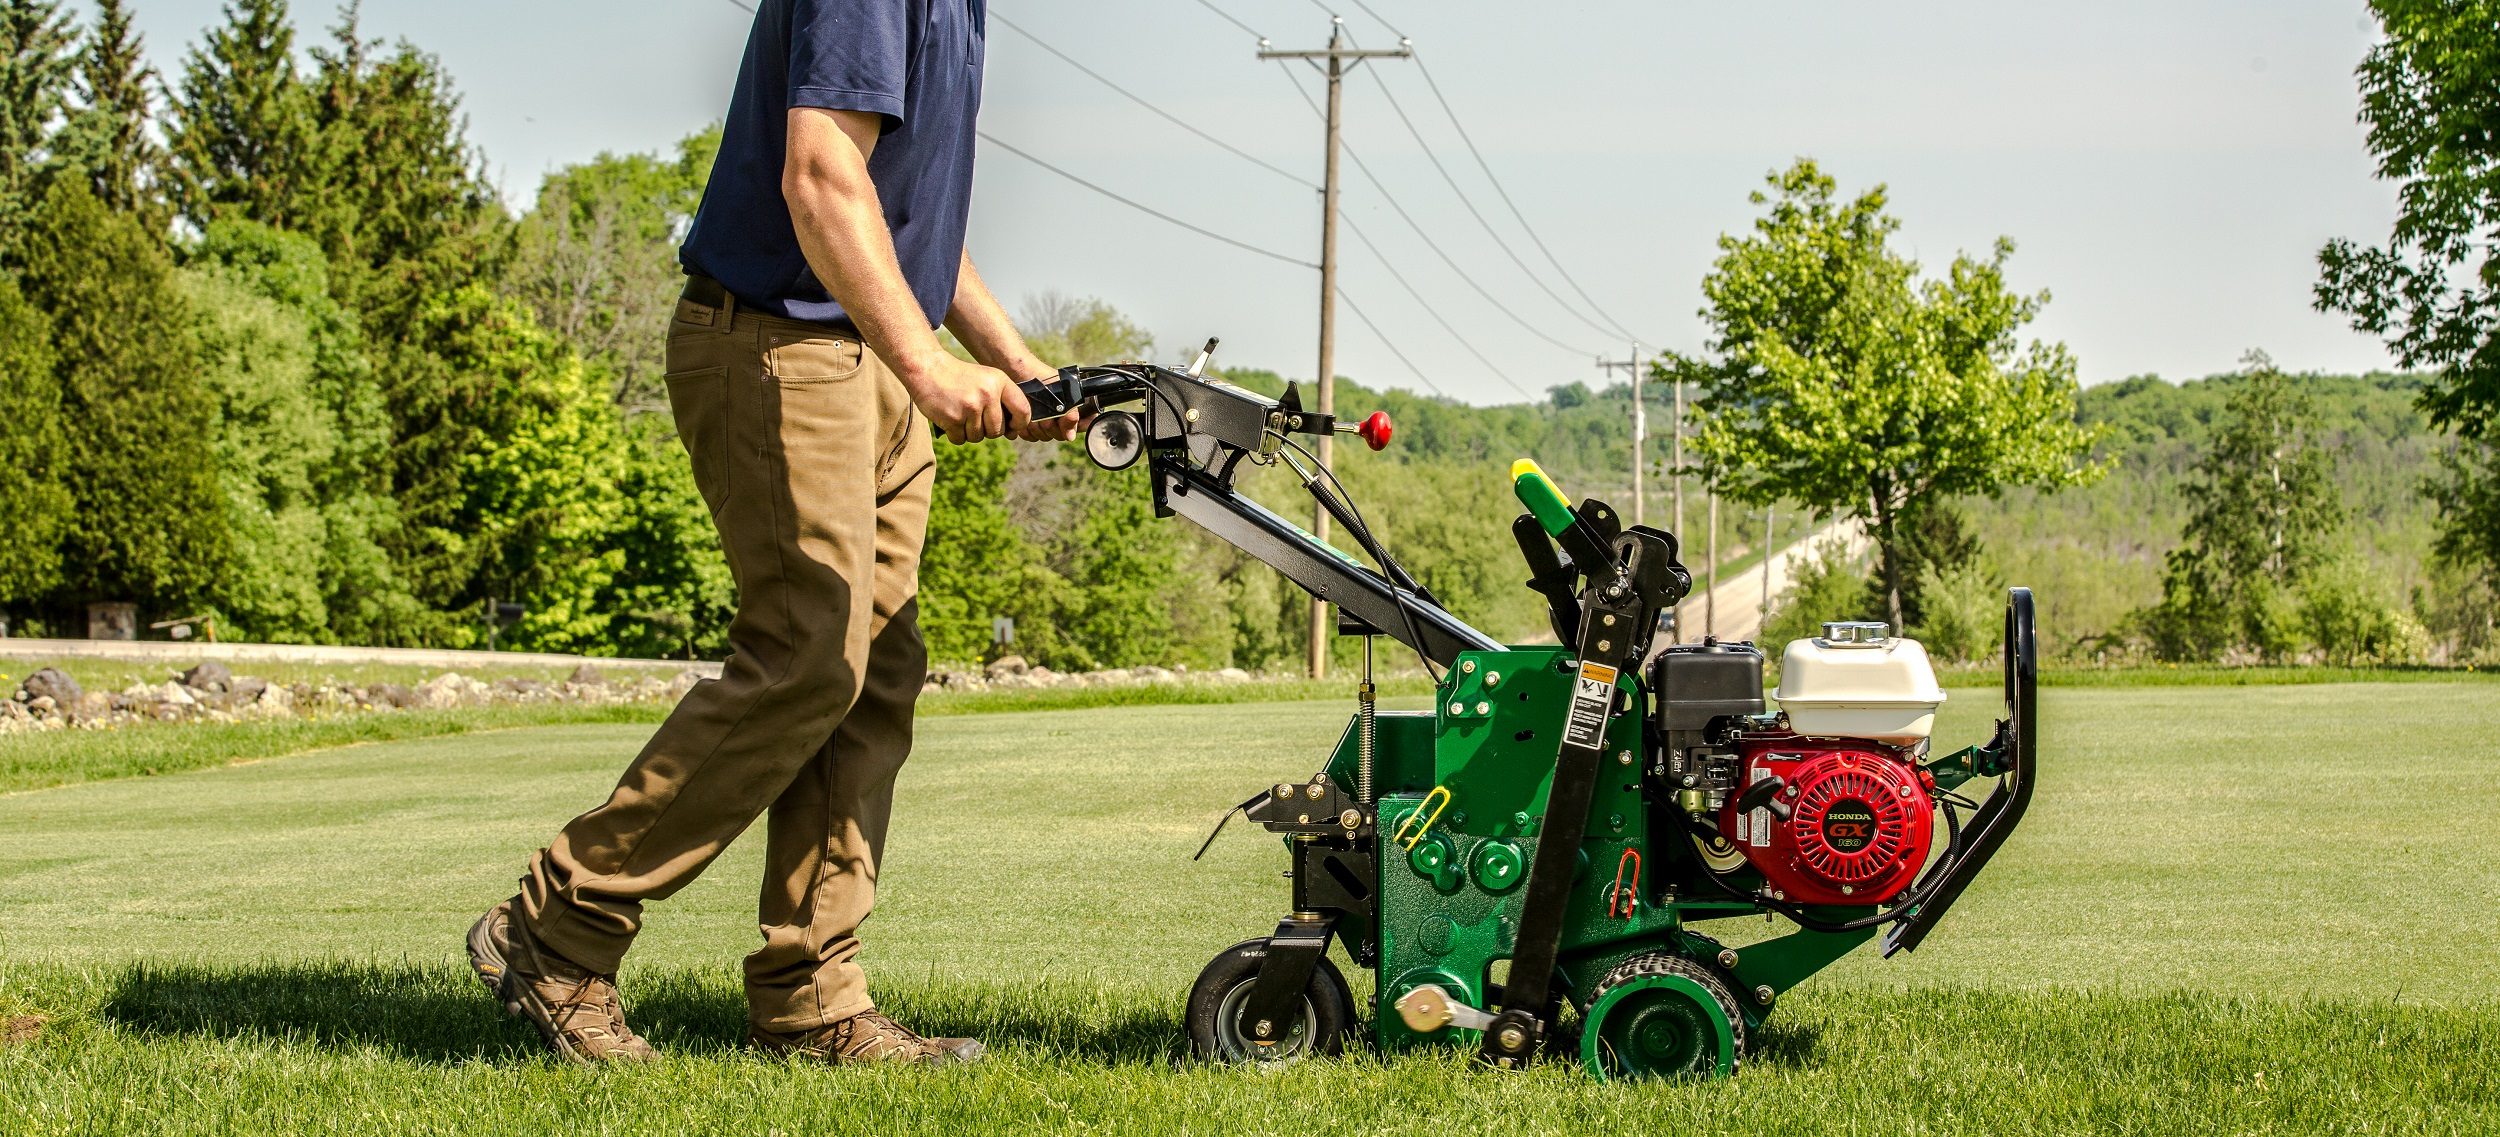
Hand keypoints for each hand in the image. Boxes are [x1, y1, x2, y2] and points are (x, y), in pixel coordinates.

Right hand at [900, 354, 1028, 443]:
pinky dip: (955, 434)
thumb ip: (1002, 402)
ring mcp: (970, 407)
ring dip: (968, 431)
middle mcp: (988, 394)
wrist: (928, 369)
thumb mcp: (986, 380)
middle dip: (986, 429)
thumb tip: (1014, 434)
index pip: (1023, 410)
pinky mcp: (953, 418)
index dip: (1019, 424)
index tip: (1011, 426)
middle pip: (997, 430)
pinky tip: (949, 418)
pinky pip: (961, 439)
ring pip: (978, 437)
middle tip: (973, 415)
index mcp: (1000, 382)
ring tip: (960, 413)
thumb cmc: (960, 378)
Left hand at [999, 354, 1088, 442]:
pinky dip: (1027, 430)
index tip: (1064, 423)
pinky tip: (1025, 418)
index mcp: (1069, 409)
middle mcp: (1057, 418)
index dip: (1073, 428)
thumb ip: (1070, 416)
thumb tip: (1071, 437)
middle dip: (1051, 427)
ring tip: (1034, 415)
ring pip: (1044, 436)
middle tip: (1046, 417)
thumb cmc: (1043, 378)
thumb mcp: (1062, 395)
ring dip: (1038, 428)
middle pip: (1059, 435)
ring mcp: (1042, 422)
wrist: (1019, 372)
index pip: (1079, 427)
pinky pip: (1030, 437)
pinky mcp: (1027, 425)